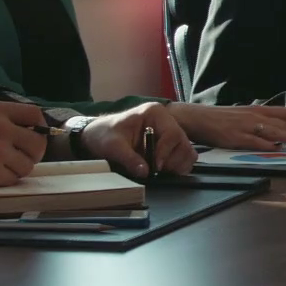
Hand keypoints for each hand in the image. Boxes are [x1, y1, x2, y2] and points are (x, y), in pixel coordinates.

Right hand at [0, 100, 47, 190]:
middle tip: (20, 157)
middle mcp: (0, 127)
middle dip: (33, 153)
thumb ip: (4, 118)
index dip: (40, 127)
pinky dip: (5, 180)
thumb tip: (33, 129)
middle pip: (38, 142)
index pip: (34, 114)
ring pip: (28, 164)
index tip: (36, 135)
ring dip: (17, 168)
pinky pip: (14, 178)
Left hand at [81, 103, 195, 177]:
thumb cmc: (104, 135)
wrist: (97, 136)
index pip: (172, 133)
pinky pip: (185, 157)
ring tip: (159, 171)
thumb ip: (129, 159)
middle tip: (157, 171)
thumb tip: (145, 172)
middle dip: (172, 161)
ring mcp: (170, 133)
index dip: (165, 152)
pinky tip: (164, 171)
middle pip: (184, 143)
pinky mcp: (170, 145)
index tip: (155, 167)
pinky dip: (178, 167)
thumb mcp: (113, 146)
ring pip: (187, 152)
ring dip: (177, 165)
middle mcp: (166, 121)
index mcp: (155, 113)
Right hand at [166, 103, 285, 148]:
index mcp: (257, 110)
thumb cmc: (221, 119)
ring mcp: (245, 126)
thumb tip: (281, 128)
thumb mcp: (244, 115)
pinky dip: (266, 145)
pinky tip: (277, 149)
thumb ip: (262, 121)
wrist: (196, 118)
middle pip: (283, 122)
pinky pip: (253, 141)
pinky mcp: (234, 137)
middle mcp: (254, 116)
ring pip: (272, 131)